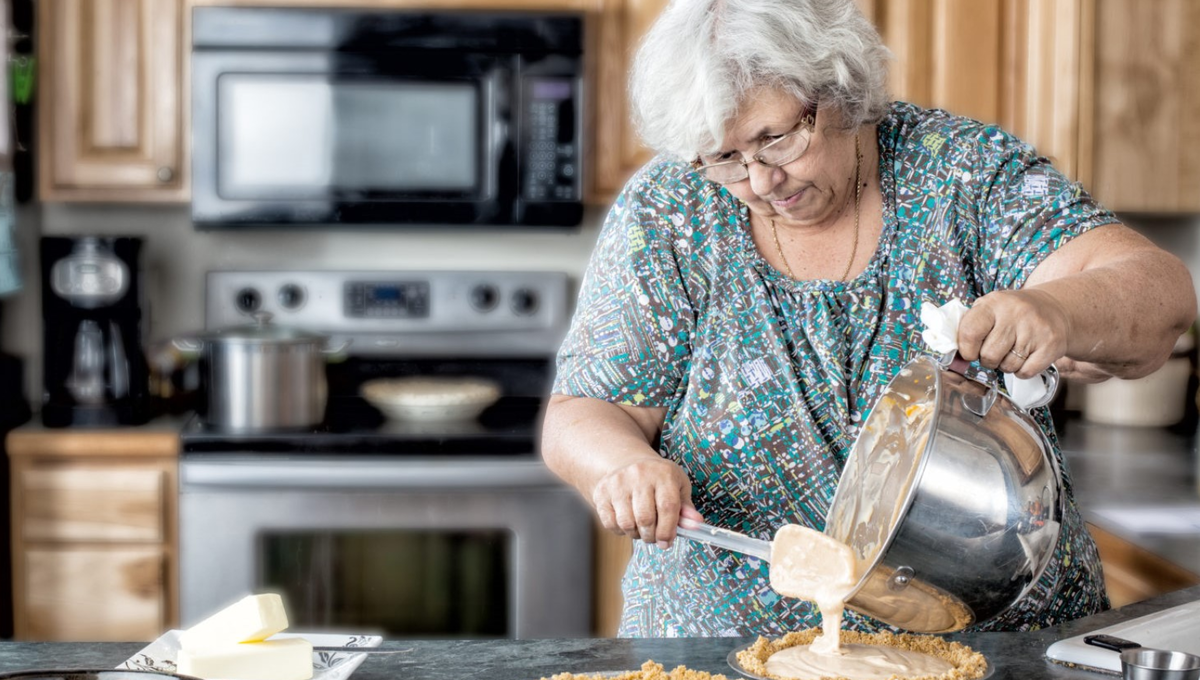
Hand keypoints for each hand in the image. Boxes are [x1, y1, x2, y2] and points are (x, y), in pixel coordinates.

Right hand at [591, 455, 701, 547]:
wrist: (628, 463)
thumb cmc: (658, 479)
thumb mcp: (678, 487)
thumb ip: (686, 508)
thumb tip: (696, 524)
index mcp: (663, 473)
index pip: (668, 507)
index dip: (668, 531)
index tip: (667, 542)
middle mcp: (639, 474)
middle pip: (645, 518)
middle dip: (652, 536)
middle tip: (654, 537)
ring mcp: (618, 482)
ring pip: (626, 523)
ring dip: (636, 534)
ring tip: (641, 529)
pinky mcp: (601, 491)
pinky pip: (610, 522)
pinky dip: (620, 530)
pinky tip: (627, 522)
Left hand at [956, 289, 1070, 378]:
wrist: (1055, 309)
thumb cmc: (1012, 314)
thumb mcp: (989, 309)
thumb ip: (969, 327)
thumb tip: (951, 354)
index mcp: (993, 303)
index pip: (970, 332)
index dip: (966, 350)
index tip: (970, 352)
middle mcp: (1015, 313)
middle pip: (989, 354)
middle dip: (988, 360)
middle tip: (996, 351)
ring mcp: (1035, 329)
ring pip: (1007, 366)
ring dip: (1006, 365)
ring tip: (1013, 351)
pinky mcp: (1051, 344)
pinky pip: (1025, 372)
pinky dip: (1023, 371)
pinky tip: (1026, 356)